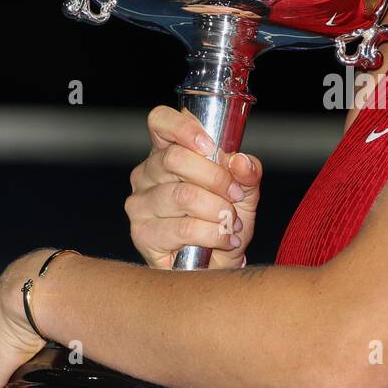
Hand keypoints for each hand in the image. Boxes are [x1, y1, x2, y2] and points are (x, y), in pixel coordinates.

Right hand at [125, 106, 262, 269]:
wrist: (218, 267)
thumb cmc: (224, 223)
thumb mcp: (244, 192)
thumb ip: (247, 172)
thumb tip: (241, 161)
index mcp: (167, 153)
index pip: (160, 121)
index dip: (184, 128)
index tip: (211, 146)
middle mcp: (147, 175)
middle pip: (175, 158)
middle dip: (216, 178)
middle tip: (236, 196)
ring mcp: (140, 204)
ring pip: (183, 195)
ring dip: (218, 210)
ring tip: (232, 223)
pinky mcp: (142, 234)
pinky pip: (184, 228)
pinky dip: (213, 234)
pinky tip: (224, 239)